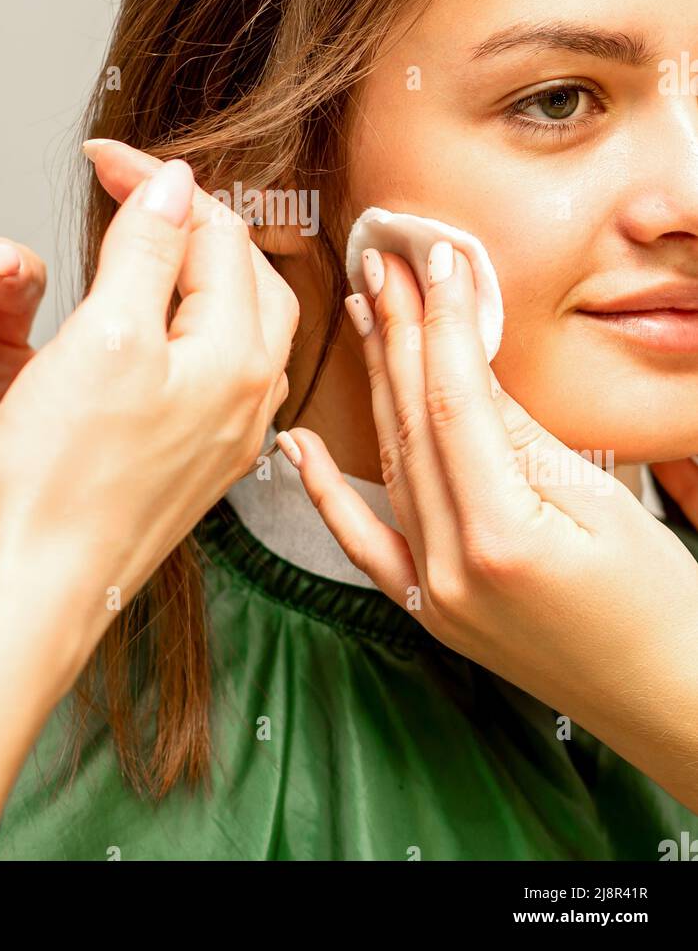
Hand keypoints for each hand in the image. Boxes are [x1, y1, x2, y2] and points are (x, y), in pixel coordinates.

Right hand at [0, 138, 296, 517]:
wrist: (31, 594)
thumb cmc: (62, 487)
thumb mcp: (105, 337)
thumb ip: (150, 250)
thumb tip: (179, 184)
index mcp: (240, 358)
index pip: (217, 232)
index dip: (159, 182)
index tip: (106, 158)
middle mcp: (248, 398)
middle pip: (242, 273)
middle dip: (190, 222)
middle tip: (130, 191)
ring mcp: (223, 434)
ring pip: (232, 322)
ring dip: (189, 272)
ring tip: (140, 243)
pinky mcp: (190, 460)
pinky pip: (208, 370)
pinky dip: (179, 326)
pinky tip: (146, 327)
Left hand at [284, 243, 697, 808]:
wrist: (667, 699)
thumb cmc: (659, 604)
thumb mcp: (602, 502)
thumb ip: (523, 435)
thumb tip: (467, 363)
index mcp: (502, 538)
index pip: (454, 403)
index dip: (443, 322)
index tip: (437, 259)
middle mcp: (451, 569)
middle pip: (412, 424)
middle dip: (399, 332)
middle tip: (382, 262)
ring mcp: (433, 594)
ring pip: (391, 465)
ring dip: (378, 382)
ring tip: (364, 311)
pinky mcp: (430, 608)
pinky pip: (364, 545)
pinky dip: (330, 494)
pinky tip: (298, 445)